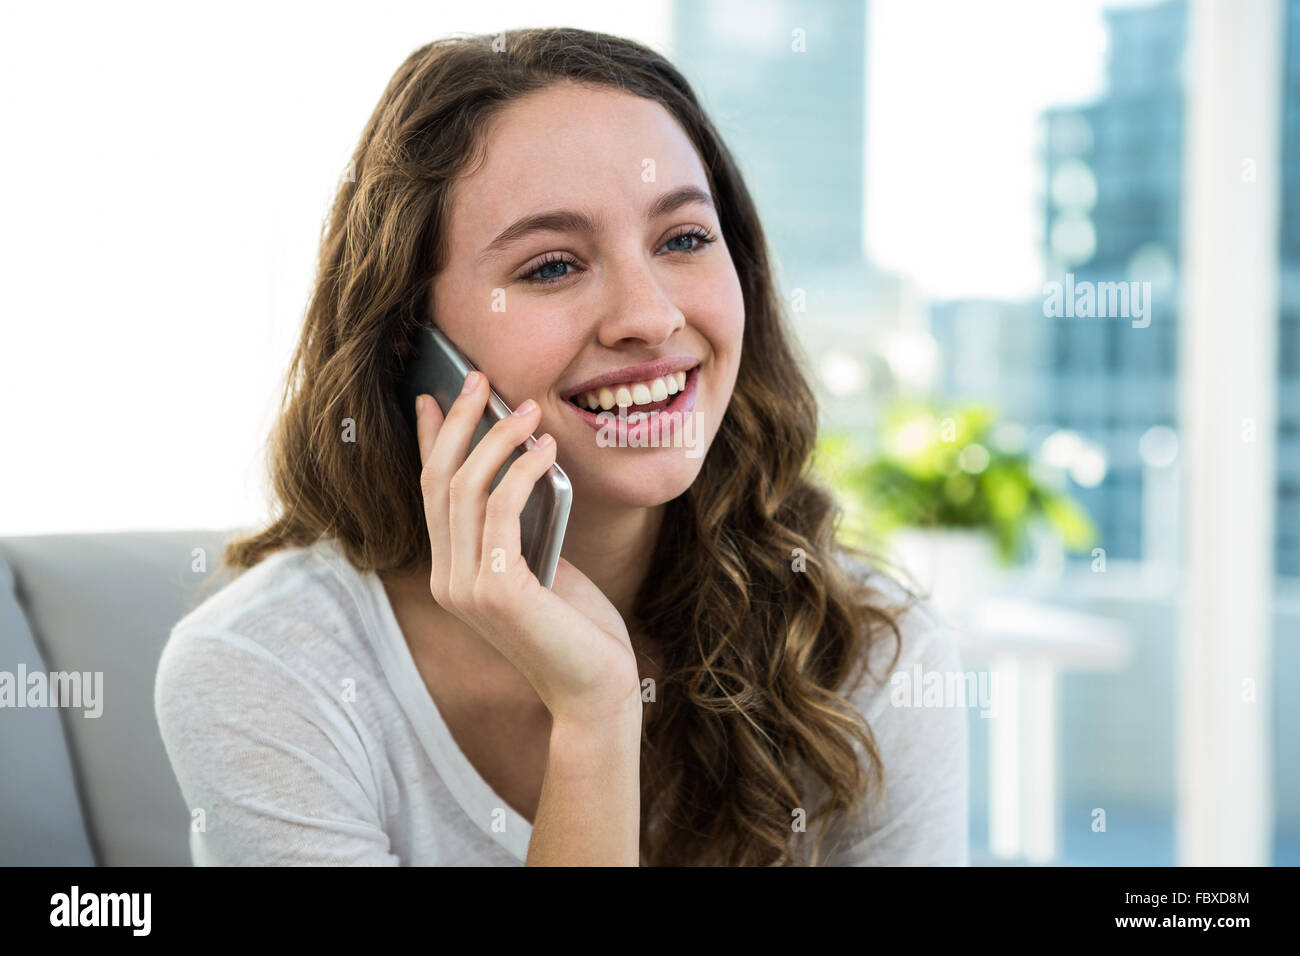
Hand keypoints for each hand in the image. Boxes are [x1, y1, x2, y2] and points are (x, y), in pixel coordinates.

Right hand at [415, 371, 641, 725]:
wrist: (597, 687)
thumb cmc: (577, 625)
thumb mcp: (540, 562)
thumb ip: (518, 525)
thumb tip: (520, 460)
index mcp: (450, 573)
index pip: (429, 494)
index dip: (432, 441)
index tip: (436, 396)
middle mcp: (446, 580)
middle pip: (438, 481)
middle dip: (458, 423)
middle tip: (479, 378)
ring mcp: (464, 588)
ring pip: (465, 488)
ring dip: (498, 439)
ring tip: (531, 409)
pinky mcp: (495, 592)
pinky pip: (501, 511)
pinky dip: (523, 471)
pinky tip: (546, 450)